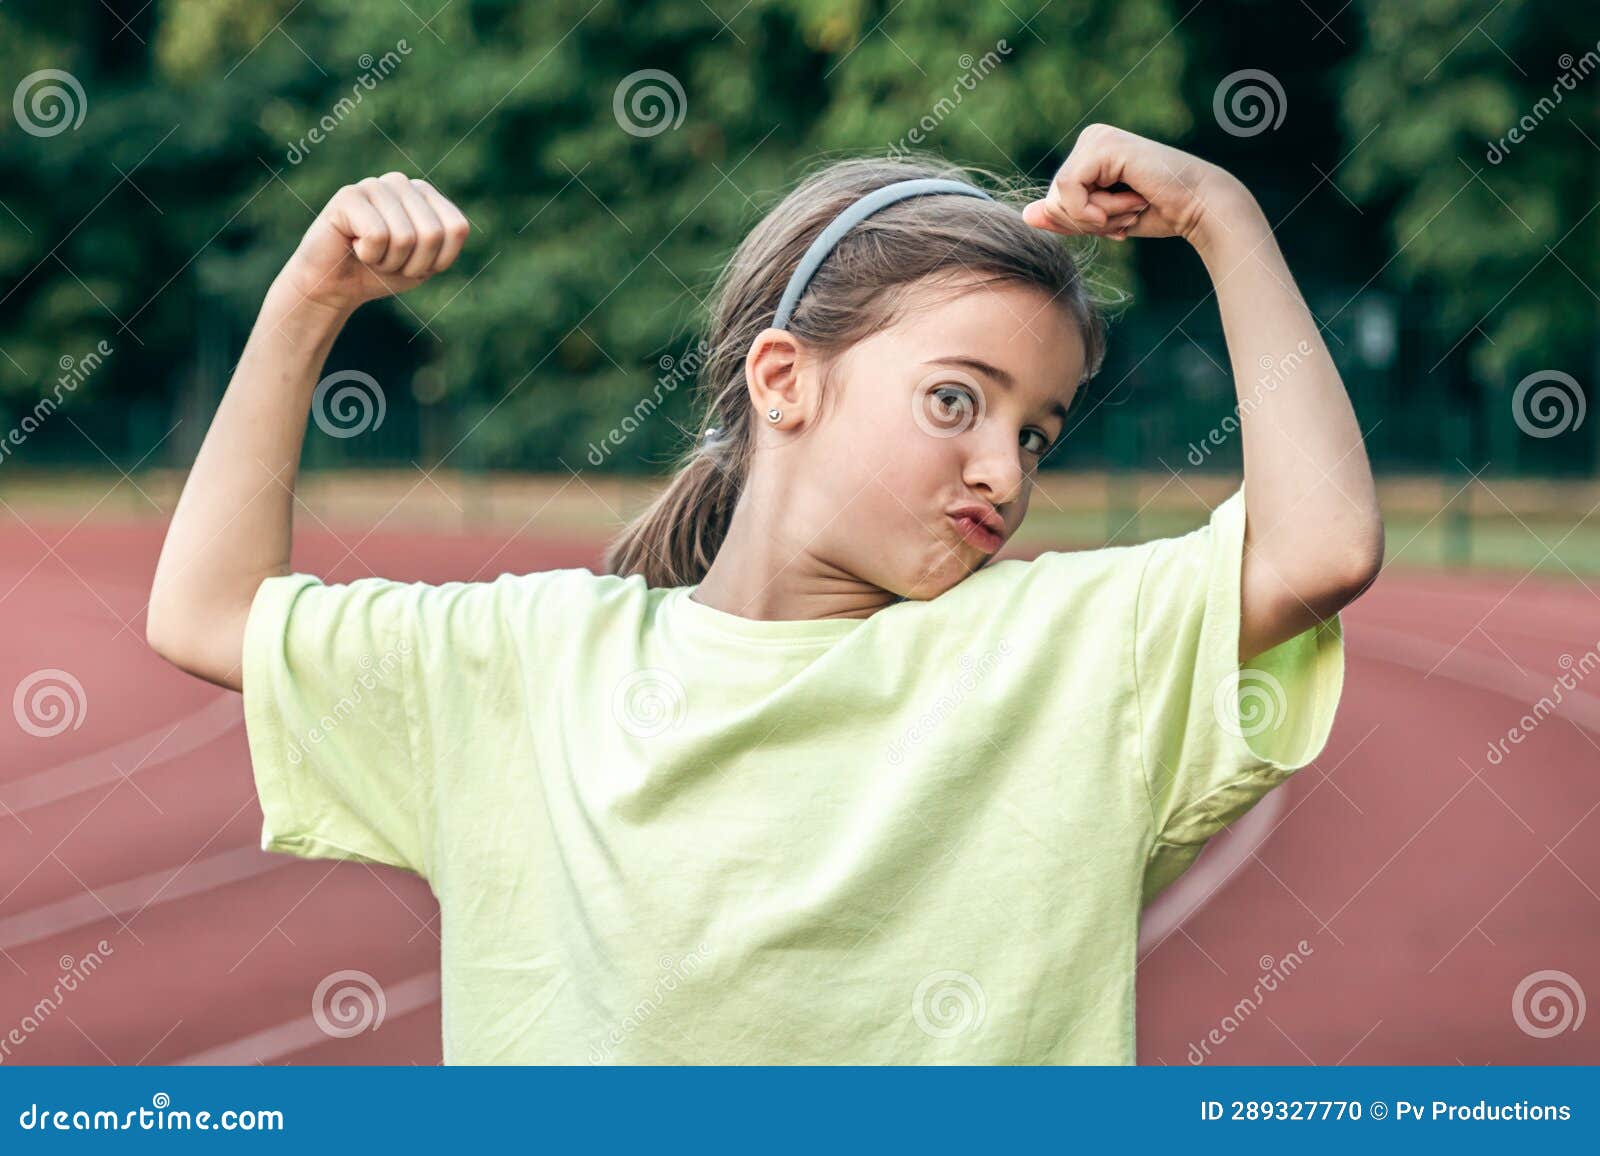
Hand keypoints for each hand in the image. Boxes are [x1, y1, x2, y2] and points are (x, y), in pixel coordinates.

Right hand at [276, 172, 469, 313]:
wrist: (334, 286)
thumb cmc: (381, 274)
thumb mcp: (425, 264)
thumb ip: (444, 243)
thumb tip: (458, 226)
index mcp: (426, 196)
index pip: (457, 229)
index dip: (438, 260)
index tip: (415, 264)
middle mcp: (402, 183)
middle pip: (433, 234)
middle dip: (413, 264)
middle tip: (388, 262)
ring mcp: (375, 185)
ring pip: (405, 237)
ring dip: (389, 261)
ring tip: (370, 254)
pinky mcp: (349, 195)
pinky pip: (378, 235)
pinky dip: (369, 254)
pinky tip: (354, 245)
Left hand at [1022, 124, 1248, 246]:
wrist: (1198, 208)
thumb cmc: (1158, 213)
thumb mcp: (1101, 221)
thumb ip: (1064, 218)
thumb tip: (1025, 215)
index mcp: (1088, 155)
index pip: (1054, 202)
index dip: (1080, 224)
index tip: (1118, 218)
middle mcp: (1090, 139)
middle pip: (1053, 200)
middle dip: (1088, 221)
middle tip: (1129, 209)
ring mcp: (1096, 139)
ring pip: (1061, 197)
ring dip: (1098, 217)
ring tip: (1134, 202)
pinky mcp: (1104, 145)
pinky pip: (1070, 189)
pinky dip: (1096, 209)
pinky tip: (1131, 199)